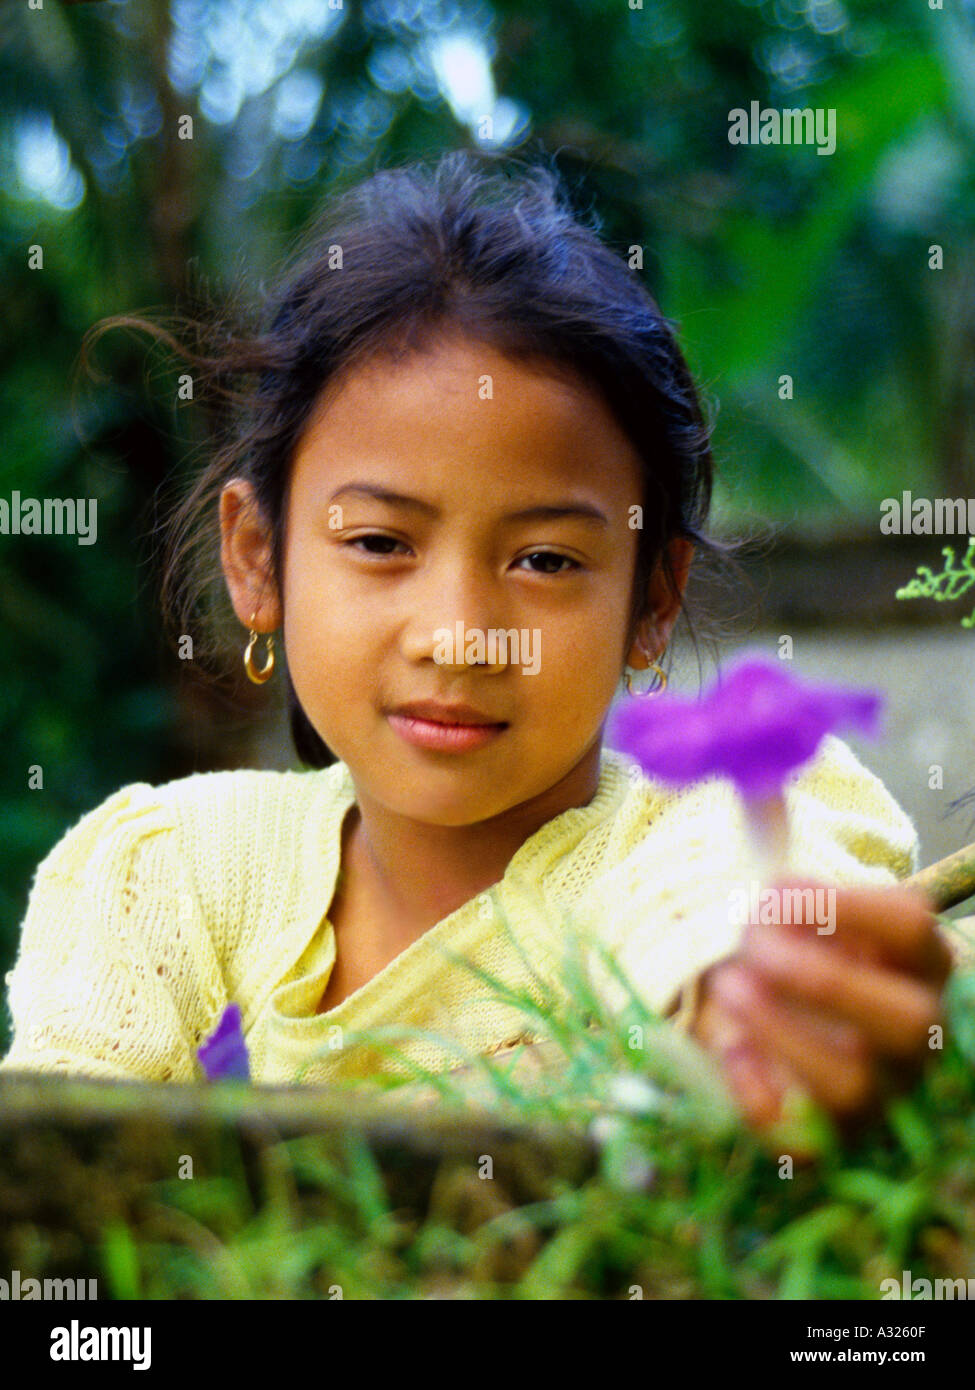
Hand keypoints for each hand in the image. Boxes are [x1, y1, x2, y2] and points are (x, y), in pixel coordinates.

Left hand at [690, 881, 951, 1149]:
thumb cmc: (794, 955)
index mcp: (916, 964)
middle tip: (751, 939)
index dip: (844, 905)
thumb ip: (784, 855)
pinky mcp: (824, 1139)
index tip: (772, 889)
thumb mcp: (797, 910)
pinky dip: (760, 1093)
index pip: (913, 930)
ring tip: (726, 984)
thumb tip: (758, 783)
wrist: (767, 1029)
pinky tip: (728, 1047)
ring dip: (785, 1030)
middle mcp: (913, 1036)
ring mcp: (875, 1095)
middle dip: (823, 976)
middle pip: (906, 1018)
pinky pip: (802, 1136)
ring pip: (853, 1085)